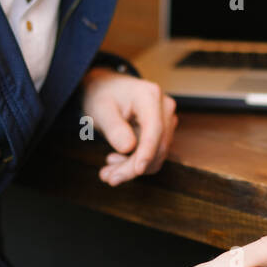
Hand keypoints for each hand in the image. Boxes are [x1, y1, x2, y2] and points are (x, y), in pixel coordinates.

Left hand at [80, 69, 177, 185]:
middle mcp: (164, 107)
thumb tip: (128, 148)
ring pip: (156, 155)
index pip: (154, 129)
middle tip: (108, 177)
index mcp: (149, 96)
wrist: (106, 88)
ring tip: (107, 173)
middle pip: (157, 146)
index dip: (147, 152)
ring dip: (132, 168)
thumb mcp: (100, 109)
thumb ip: (113, 128)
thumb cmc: (102, 95)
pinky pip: (153, 154)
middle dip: (133, 166)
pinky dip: (135, 163)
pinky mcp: (163, 132)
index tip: (137, 170)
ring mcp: (166, 120)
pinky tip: (116, 163)